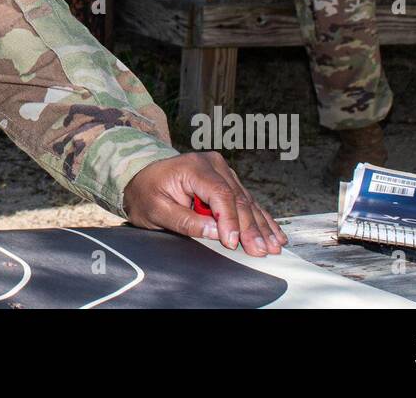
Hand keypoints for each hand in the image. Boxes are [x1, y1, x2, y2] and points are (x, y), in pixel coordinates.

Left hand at [122, 153, 287, 256]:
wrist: (141, 177)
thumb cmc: (146, 193)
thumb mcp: (156, 210)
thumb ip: (185, 221)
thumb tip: (216, 232)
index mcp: (193, 166)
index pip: (220, 194)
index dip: (230, 220)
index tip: (233, 243)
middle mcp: (212, 164)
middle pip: (237, 198)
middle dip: (250, 227)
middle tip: (261, 250)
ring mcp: (221, 171)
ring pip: (246, 201)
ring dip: (261, 225)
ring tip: (274, 246)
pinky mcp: (226, 181)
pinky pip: (246, 200)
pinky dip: (259, 218)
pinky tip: (274, 233)